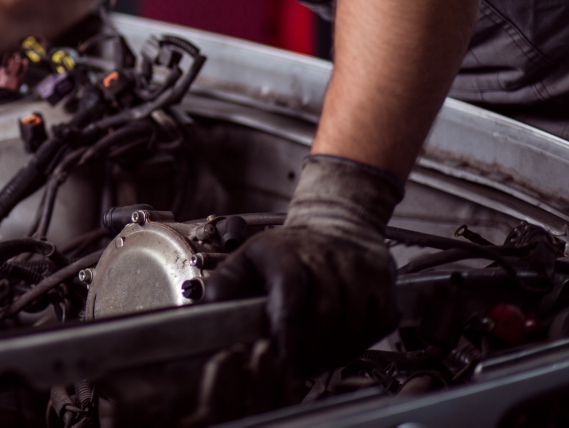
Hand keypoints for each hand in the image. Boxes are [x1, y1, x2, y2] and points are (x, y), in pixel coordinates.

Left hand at [204, 154, 402, 375]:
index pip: (291, 287)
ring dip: (333, 353)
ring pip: (353, 322)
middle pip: (325, 312)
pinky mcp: (384, 284)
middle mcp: (327, 255)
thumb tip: (207, 314)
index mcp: (286, 250)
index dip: (287, 325)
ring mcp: (360, 269)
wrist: (335, 221)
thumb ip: (226, 285)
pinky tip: (340, 349)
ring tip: (314, 365)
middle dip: (309, 350)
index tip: (281, 355)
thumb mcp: (246, 257)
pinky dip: (360, 344)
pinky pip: (378, 324)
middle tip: (296, 370)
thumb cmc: (286, 250)